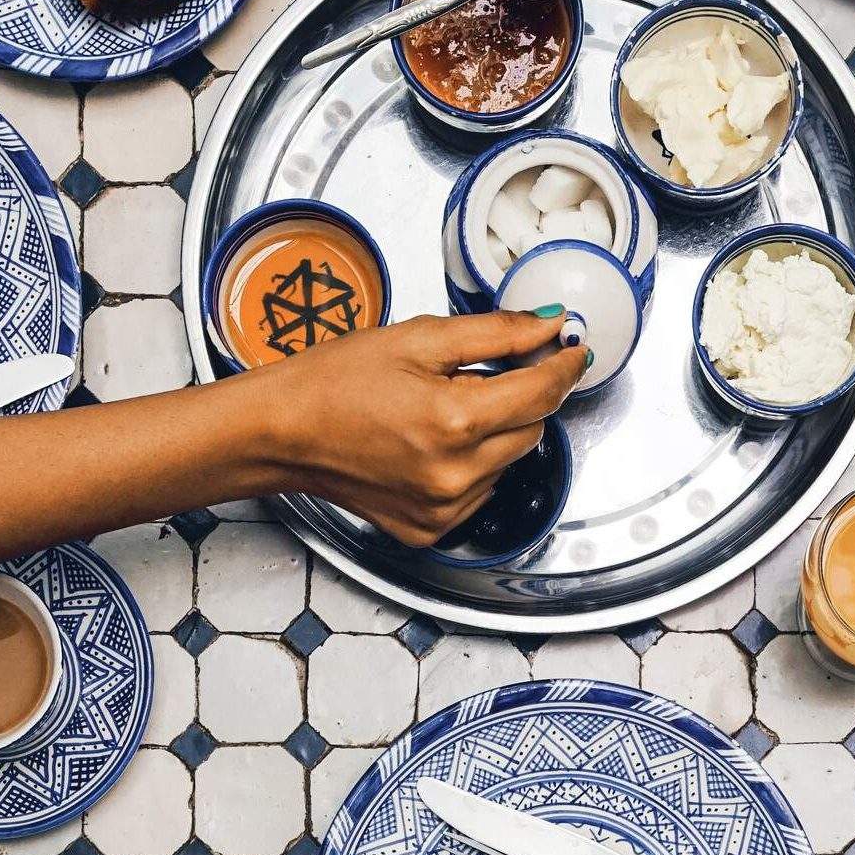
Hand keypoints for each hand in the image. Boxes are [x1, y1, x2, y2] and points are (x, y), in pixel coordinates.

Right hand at [240, 311, 585, 544]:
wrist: (280, 432)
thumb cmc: (335, 381)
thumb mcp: (418, 338)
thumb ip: (495, 333)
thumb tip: (550, 325)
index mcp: (454, 421)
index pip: (542, 392)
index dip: (564, 365)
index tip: (573, 349)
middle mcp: (455, 475)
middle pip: (532, 429)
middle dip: (522, 396)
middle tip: (485, 372)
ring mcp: (443, 509)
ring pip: (508, 462)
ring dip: (495, 432)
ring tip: (443, 408)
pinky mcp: (430, 529)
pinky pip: (480, 491)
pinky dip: (471, 465)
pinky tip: (430, 443)